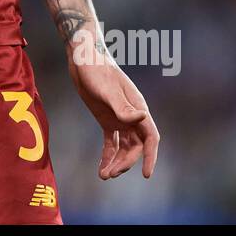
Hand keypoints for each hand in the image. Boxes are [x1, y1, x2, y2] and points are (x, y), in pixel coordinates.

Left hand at [66, 31, 159, 178]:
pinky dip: (108, 156)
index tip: (147, 174)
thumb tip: (141, 117)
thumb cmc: (97, 71)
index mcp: (137, 108)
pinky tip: (101, 168)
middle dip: (126, 162)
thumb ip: (122, 107)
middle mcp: (132, 116)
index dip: (151, 157)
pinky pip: (111, 143)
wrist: (84, 59)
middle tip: (111, 173)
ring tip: (104, 176)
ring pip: (124, 147)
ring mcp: (120, 118)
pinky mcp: (107, 120)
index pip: (150, 138)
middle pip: (136, 147)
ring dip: (117, 162)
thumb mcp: (107, 90)